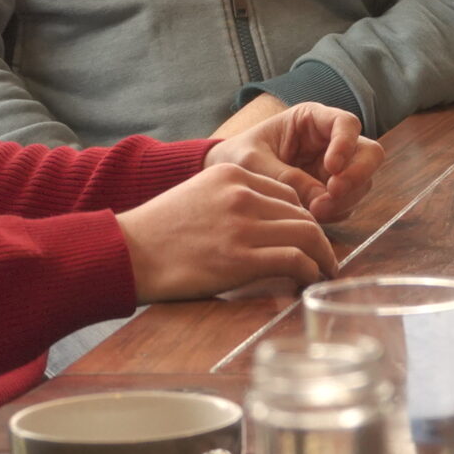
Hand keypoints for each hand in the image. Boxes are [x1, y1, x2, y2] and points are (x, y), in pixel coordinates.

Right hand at [115, 161, 337, 300]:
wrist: (129, 252)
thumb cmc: (159, 231)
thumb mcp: (198, 195)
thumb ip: (233, 200)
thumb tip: (266, 224)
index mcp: (231, 174)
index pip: (287, 193)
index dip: (302, 218)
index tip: (308, 237)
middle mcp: (242, 194)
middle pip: (302, 212)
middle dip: (319, 238)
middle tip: (325, 258)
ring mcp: (243, 225)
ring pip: (307, 234)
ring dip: (322, 255)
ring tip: (324, 271)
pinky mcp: (242, 258)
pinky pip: (295, 260)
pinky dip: (310, 271)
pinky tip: (308, 279)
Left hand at [206, 101, 384, 223]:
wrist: (227, 181)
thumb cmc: (237, 157)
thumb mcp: (252, 162)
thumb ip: (284, 176)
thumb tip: (320, 198)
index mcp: (311, 120)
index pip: (346, 124)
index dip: (346, 144)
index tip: (330, 168)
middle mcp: (330, 142)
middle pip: (368, 153)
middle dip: (356, 176)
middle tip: (332, 194)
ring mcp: (335, 169)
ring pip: (363, 182)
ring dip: (344, 200)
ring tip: (314, 212)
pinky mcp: (333, 193)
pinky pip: (349, 203)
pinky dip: (337, 213)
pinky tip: (313, 218)